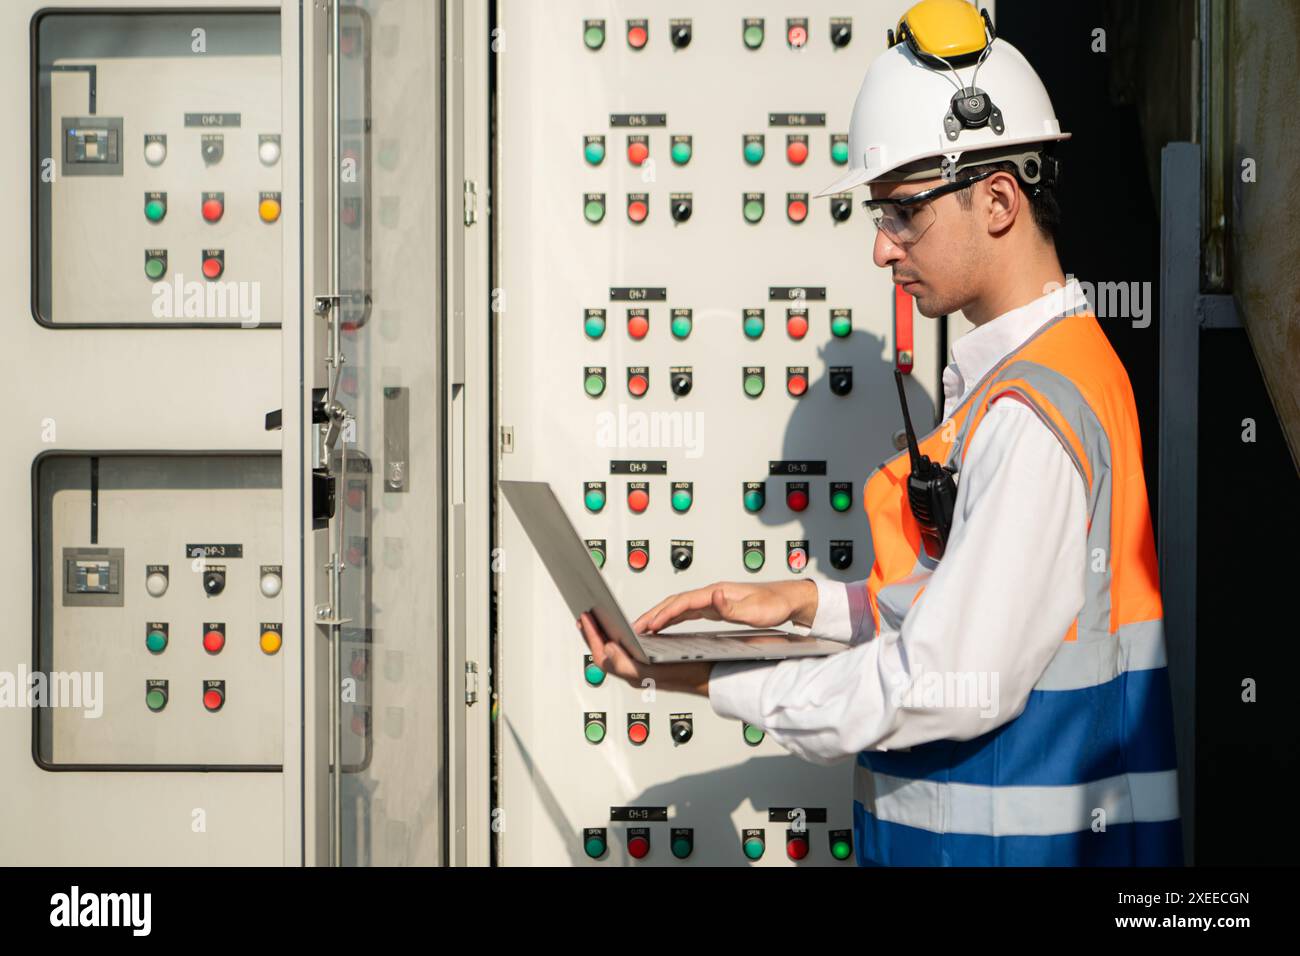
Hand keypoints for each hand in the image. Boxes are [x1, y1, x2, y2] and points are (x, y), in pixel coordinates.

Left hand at [578, 611, 712, 696]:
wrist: (712, 678)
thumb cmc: (690, 674)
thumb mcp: (656, 668)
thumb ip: (627, 665)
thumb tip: (606, 649)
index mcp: (633, 674)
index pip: (602, 655)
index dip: (591, 636)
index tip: (585, 618)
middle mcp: (635, 673)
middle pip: (605, 654)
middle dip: (593, 635)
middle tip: (584, 617)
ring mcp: (643, 669)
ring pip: (615, 653)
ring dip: (603, 636)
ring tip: (596, 622)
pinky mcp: (651, 664)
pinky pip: (627, 651)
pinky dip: (619, 638)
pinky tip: (620, 630)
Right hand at [632, 579, 817, 633]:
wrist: (789, 599)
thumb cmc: (775, 604)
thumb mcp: (757, 610)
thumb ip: (733, 605)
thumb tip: (713, 595)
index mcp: (717, 592)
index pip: (683, 603)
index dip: (664, 614)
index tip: (649, 626)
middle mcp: (711, 594)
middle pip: (673, 602)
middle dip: (652, 615)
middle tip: (632, 628)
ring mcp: (711, 600)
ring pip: (677, 607)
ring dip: (658, 617)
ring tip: (640, 630)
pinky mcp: (714, 607)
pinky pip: (685, 612)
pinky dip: (670, 619)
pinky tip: (662, 628)